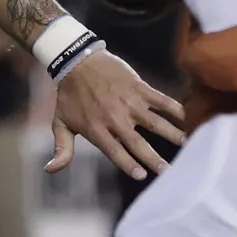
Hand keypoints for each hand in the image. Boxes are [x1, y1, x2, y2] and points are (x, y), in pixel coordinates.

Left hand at [48, 48, 186, 180]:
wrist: (76, 61)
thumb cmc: (68, 95)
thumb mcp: (60, 123)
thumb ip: (61, 149)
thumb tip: (50, 170)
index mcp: (97, 129)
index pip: (115, 151)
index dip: (128, 164)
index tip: (142, 176)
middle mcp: (114, 117)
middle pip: (137, 142)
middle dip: (153, 158)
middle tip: (168, 171)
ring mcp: (128, 101)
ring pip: (154, 122)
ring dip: (171, 133)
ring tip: (186, 144)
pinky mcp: (138, 87)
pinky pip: (159, 99)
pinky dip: (173, 107)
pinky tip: (185, 116)